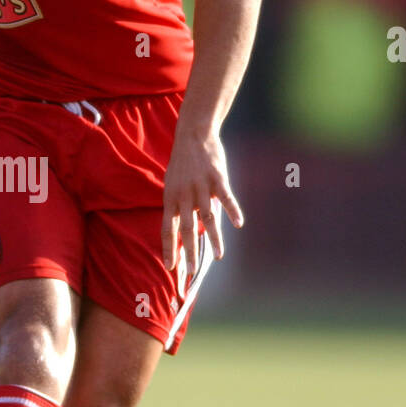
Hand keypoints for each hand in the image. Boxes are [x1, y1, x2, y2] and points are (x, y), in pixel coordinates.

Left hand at [161, 128, 242, 274]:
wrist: (193, 134)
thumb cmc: (183, 163)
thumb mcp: (173, 184)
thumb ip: (178, 206)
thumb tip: (186, 231)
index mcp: (170, 198)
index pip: (167, 229)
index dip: (169, 249)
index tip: (171, 267)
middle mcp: (183, 195)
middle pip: (185, 229)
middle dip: (189, 252)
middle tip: (192, 272)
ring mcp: (200, 187)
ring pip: (206, 218)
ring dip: (213, 239)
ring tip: (219, 256)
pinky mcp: (217, 178)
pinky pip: (225, 197)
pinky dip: (232, 210)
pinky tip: (238, 224)